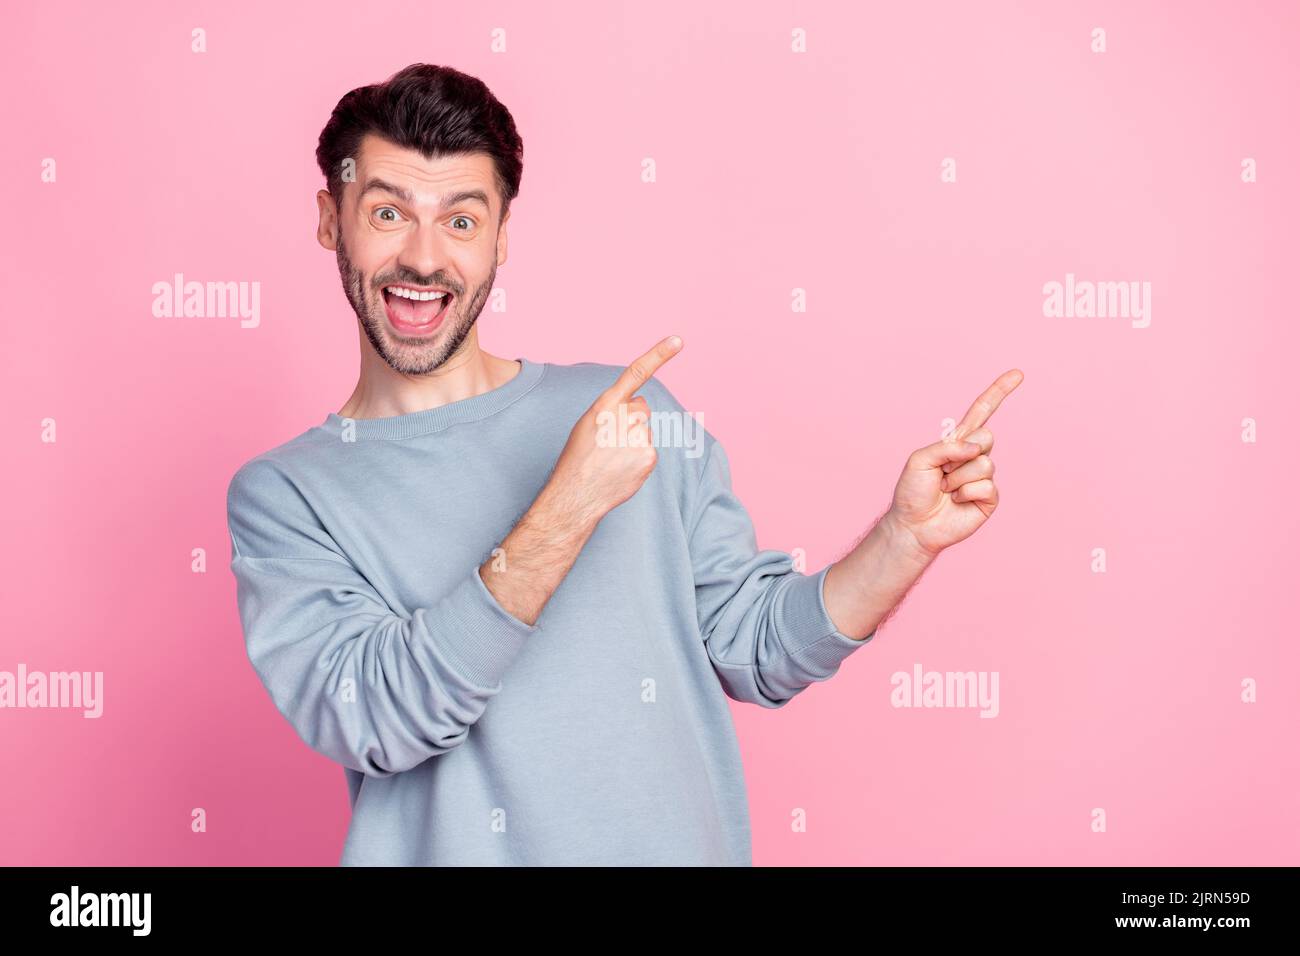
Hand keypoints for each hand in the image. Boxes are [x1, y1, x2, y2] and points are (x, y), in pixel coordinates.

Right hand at [541, 336, 683, 527]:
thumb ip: (612, 409)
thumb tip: (640, 408)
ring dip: (633, 441)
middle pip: (642, 408)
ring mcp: (638, 437)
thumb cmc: (579, 457)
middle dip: (632, 419)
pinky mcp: (649, 456)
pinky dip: (638, 458)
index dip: (658, 355)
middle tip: (611, 439)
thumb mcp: (588, 423)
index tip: (678, 340)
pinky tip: (621, 468)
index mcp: (605, 405)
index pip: (635, 373)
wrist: (576, 493)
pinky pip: (649, 450)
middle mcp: (624, 417)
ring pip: (645, 431)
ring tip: (612, 457)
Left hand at [887, 369, 1023, 557]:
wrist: (913, 525)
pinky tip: (956, 502)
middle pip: (987, 436)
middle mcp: (974, 456)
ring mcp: (984, 477)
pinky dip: (965, 494)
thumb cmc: (912, 492)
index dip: (998, 393)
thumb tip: (977, 448)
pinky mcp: (990, 498)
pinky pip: (986, 486)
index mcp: (957, 442)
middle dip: (963, 453)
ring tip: (945, 490)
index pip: (981, 412)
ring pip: (984, 464)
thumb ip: (948, 447)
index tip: (1017, 373)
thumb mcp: (920, 460)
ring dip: (957, 479)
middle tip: (943, 473)